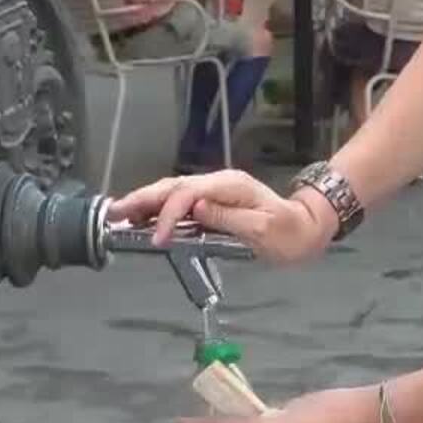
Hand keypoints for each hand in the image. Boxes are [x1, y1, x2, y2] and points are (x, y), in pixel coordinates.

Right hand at [109, 170, 334, 265]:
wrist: (309, 226)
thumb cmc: (290, 234)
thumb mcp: (263, 230)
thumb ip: (227, 219)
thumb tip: (194, 211)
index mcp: (230, 187)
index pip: (188, 195)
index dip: (168, 214)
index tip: (157, 239)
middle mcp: (219, 183)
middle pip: (173, 187)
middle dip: (142, 199)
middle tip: (113, 212)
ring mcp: (216, 191)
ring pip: (173, 192)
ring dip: (145, 202)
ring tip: (119, 213)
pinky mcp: (214, 201)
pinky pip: (181, 201)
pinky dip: (159, 208)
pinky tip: (143, 216)